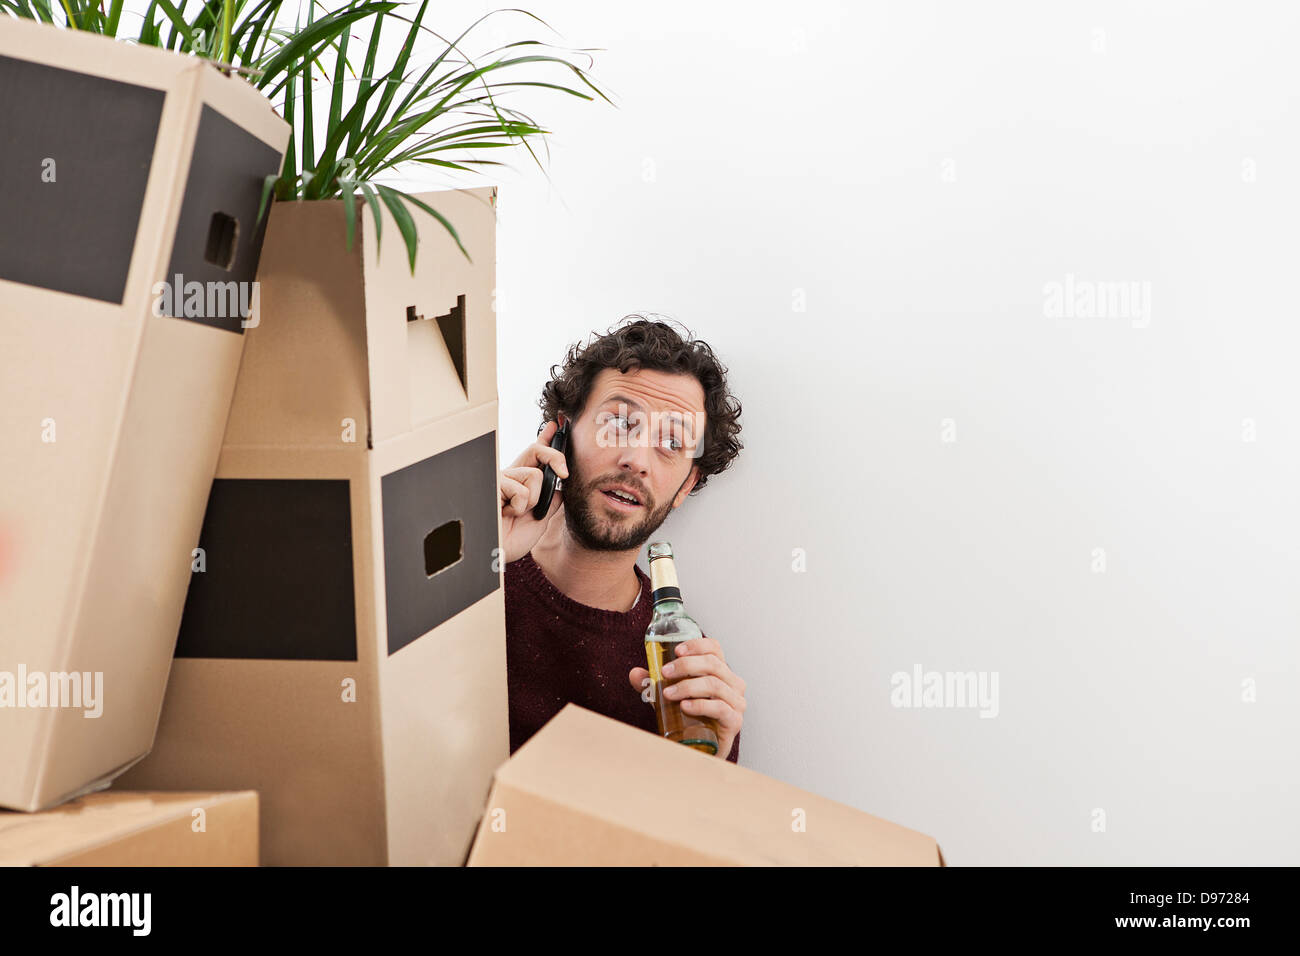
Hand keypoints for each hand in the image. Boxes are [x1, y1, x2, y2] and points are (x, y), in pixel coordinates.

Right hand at [499, 419, 568, 563]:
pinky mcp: (494, 483)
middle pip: (535, 450)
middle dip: (555, 455)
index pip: (536, 457)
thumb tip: (561, 482)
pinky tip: (504, 514)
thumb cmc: (512, 539)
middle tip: (564, 473)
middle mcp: (512, 477)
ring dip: (533, 500)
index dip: (546, 439)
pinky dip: (519, 507)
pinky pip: (522, 489)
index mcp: (523, 484)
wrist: (495, 553)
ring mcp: (502, 478)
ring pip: (535, 475)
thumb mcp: (540, 518)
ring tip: (515, 514)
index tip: (556, 425)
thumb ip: (550, 500)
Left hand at [629, 634, 745, 758]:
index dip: (697, 645)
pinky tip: (684, 707)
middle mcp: (733, 684)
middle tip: (665, 673)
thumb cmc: (689, 718)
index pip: (714, 648)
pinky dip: (700, 705)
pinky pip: (719, 708)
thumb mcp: (669, 697)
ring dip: (688, 686)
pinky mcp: (734, 721)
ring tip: (668, 694)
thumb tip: (635, 674)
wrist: (700, 749)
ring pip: (714, 684)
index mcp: (720, 672)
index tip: (676, 651)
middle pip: (712, 664)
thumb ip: (653, 685)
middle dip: (686, 666)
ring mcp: (736, 702)